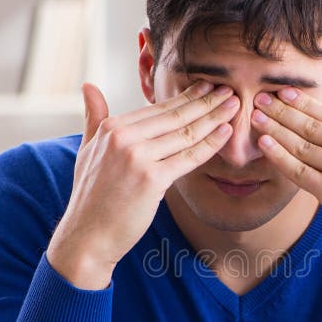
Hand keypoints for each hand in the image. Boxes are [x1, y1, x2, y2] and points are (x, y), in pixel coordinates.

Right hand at [47, 80, 237, 288]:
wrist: (88, 235)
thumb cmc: (91, 196)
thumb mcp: (86, 150)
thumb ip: (94, 118)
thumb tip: (89, 86)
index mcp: (111, 128)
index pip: (158, 109)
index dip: (186, 96)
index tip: (207, 87)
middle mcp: (123, 138)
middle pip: (175, 116)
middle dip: (206, 101)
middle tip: (230, 91)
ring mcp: (137, 158)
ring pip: (185, 134)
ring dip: (214, 118)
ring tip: (234, 105)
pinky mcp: (151, 179)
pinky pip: (188, 158)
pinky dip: (210, 144)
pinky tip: (226, 132)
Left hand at [251, 88, 321, 283]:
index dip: (305, 104)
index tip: (285, 94)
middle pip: (312, 126)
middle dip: (283, 110)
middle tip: (260, 97)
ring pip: (302, 145)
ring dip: (275, 128)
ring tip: (255, 115)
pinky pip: (299, 172)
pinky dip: (279, 156)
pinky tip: (264, 143)